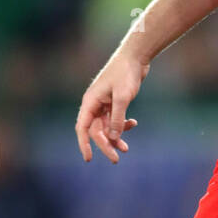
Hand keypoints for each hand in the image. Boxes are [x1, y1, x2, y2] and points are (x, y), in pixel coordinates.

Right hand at [75, 47, 148, 163]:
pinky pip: (115, 119)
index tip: (89, 158)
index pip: (82, 128)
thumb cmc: (126, 74)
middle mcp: (94, 104)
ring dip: (116, 137)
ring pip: (106, 127)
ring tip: (126, 149)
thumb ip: (117, 119)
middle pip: (96, 130)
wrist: (136, 56)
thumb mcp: (122, 97)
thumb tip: (113, 138)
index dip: (84, 144)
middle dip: (106, 145)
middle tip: (116, 160)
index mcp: (90, 102)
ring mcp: (104, 103)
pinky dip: (123, 124)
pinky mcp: (115, 102)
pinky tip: (134, 123)